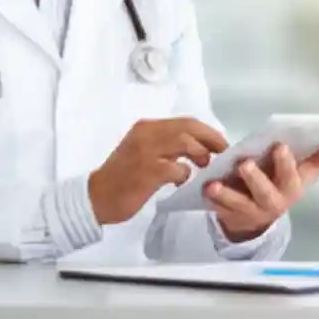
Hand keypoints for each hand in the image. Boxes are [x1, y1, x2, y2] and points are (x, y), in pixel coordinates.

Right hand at [89, 117, 228, 224]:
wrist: (95, 197)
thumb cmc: (121, 177)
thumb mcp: (141, 151)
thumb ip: (165, 145)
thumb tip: (197, 146)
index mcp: (146, 127)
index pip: (185, 122)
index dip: (207, 131)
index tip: (220, 143)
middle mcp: (146, 134)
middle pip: (189, 128)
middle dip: (210, 139)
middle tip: (222, 152)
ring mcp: (146, 152)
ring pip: (185, 142)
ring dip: (200, 154)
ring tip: (204, 166)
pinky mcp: (147, 172)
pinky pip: (178, 169)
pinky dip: (185, 175)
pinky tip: (181, 182)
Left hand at [204, 133, 318, 241]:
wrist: (257, 221)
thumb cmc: (282, 184)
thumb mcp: (304, 172)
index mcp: (295, 185)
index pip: (296, 174)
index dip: (289, 162)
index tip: (280, 146)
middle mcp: (276, 200)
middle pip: (267, 189)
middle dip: (257, 177)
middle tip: (245, 164)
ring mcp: (252, 210)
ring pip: (239, 202)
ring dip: (227, 193)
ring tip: (215, 183)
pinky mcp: (230, 215)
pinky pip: (219, 208)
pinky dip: (212, 198)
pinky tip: (204, 188)